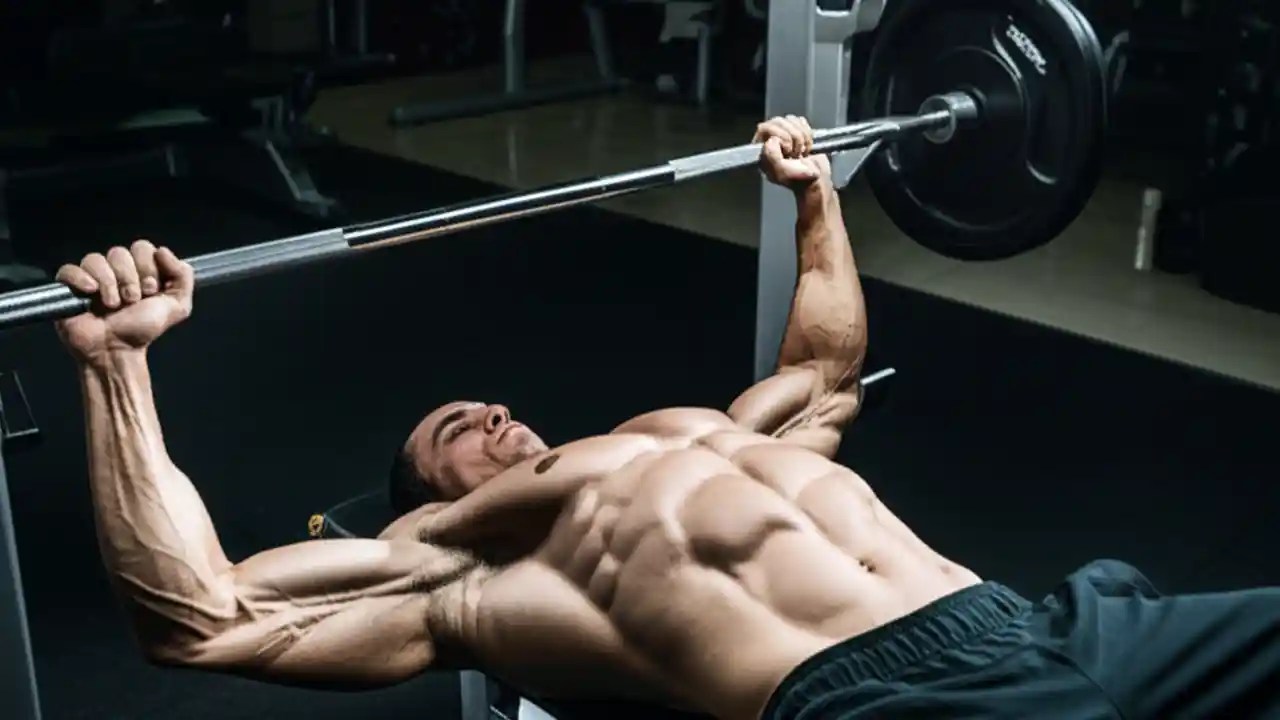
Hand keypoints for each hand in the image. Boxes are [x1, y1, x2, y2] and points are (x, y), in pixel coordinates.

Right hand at [54, 240, 193, 363]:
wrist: (116, 351)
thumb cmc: (143, 330)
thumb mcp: (178, 306)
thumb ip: (183, 276)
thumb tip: (162, 251)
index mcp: (139, 270)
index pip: (142, 248)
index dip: (148, 267)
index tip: (151, 291)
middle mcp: (115, 271)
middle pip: (119, 252)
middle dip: (130, 278)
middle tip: (132, 300)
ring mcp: (91, 277)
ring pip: (96, 259)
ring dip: (110, 284)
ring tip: (114, 305)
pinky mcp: (69, 287)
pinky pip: (70, 269)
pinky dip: (81, 279)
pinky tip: (91, 293)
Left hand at [755, 115, 830, 189]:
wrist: (816, 180)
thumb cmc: (798, 179)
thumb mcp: (781, 172)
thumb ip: (771, 157)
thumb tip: (771, 140)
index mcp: (760, 149)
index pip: (765, 128)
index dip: (781, 137)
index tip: (788, 152)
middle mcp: (769, 139)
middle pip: (780, 121)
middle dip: (794, 137)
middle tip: (796, 154)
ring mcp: (782, 133)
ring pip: (791, 120)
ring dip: (802, 137)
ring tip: (801, 152)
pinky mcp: (796, 130)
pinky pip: (801, 121)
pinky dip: (808, 134)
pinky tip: (806, 147)